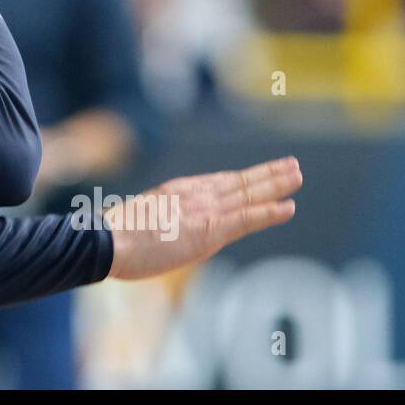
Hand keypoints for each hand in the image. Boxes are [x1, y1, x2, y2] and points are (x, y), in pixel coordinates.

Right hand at [105, 156, 301, 279]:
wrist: (108, 240)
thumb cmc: (115, 237)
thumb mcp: (140, 222)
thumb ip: (158, 221)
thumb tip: (156, 231)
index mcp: (177, 191)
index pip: (218, 182)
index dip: (242, 177)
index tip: (259, 171)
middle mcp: (194, 194)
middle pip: (238, 182)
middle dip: (266, 174)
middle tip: (290, 165)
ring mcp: (204, 210)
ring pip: (248, 194)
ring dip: (275, 185)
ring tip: (296, 176)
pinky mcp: (210, 228)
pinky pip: (247, 217)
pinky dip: (269, 212)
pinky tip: (288, 207)